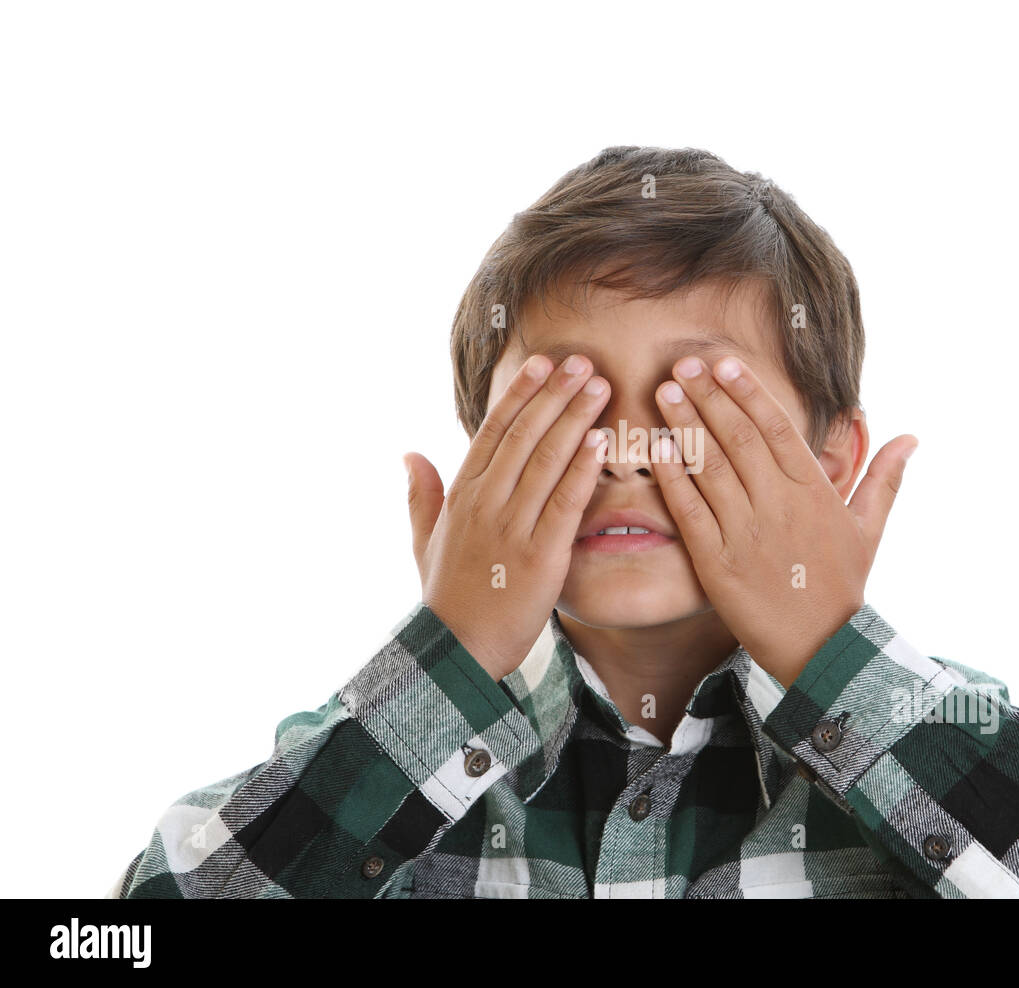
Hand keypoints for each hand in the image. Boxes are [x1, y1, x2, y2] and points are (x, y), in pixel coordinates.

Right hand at [402, 353, 609, 680]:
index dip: (521, 394)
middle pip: (525, 435)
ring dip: (575, 418)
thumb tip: (409, 453)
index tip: (544, 364)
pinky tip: (601, 441)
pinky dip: (583, 468)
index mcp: (461, 496)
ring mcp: (512, 528)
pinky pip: (565, 503)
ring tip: (599, 387)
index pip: (494, 431)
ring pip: (547, 460)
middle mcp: (485, 504)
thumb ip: (420, 495)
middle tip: (583, 362)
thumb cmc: (447, 597)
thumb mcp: (423, 541)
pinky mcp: (540, 556)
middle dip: (555, 394)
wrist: (457, 651)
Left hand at [650, 355, 916, 688]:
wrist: (822, 649)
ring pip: (710, 468)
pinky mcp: (716, 564)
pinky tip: (657, 449)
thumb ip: (885, 478)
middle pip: (737, 438)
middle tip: (682, 364)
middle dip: (708, 397)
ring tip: (663, 392)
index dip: (748, 391)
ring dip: (685, 426)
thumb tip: (912, 437)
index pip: (775, 427)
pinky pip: (689, 512)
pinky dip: (673, 478)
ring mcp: (745, 533)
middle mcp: (778, 505)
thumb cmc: (843, 584)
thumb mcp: (869, 528)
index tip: (724, 363)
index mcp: (813, 491)